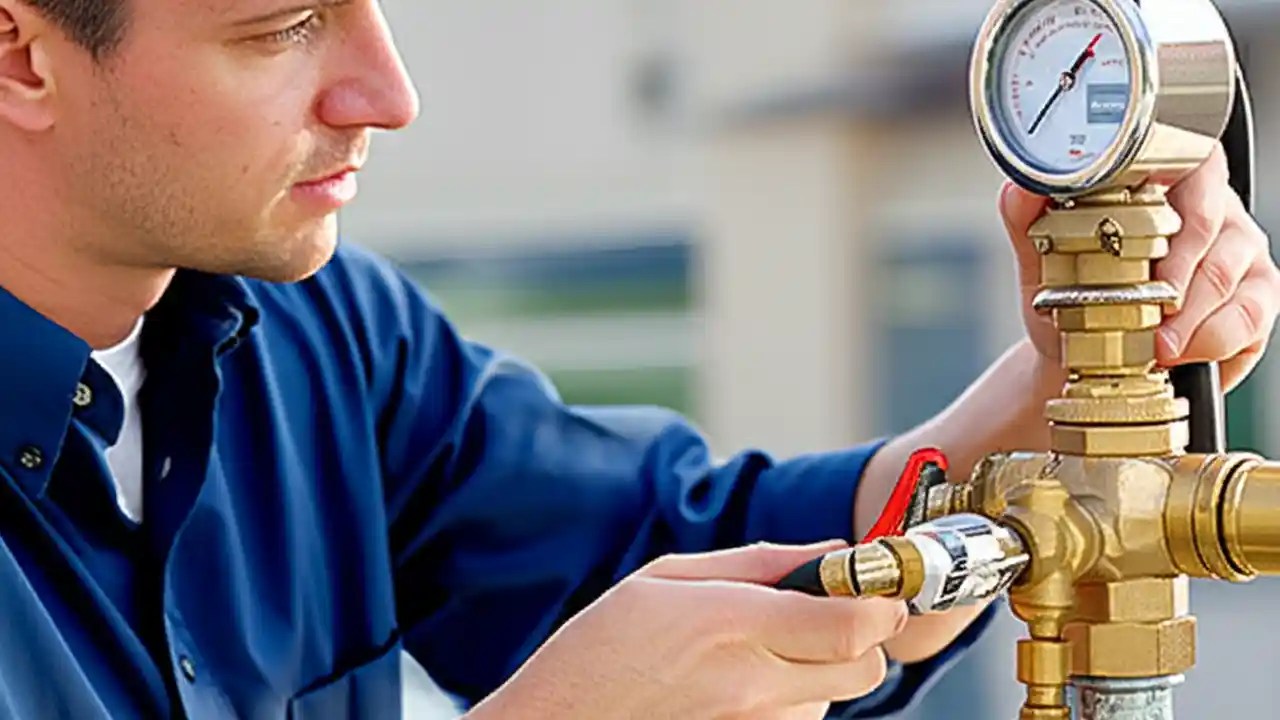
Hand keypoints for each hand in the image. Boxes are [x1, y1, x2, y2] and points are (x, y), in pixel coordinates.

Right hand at [468, 541, 907, 719]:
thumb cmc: (602, 648)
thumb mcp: (666, 577)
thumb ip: (758, 562)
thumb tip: (829, 550)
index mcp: (733, 625)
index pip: (853, 623)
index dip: (881, 602)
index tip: (874, 584)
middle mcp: (754, 686)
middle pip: (865, 668)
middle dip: (862, 636)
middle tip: (828, 614)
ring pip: (836, 698)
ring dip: (821, 669)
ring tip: (760, 652)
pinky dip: (792, 700)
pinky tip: (743, 686)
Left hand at [1002, 144, 1279, 389]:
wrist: (1080, 353)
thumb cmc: (1071, 296)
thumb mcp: (1041, 260)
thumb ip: (1027, 218)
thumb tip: (1018, 187)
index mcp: (1167, 184)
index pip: (1195, 160)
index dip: (1181, 189)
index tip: (1147, 226)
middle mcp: (1213, 212)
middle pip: (1214, 226)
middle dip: (1181, 274)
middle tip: (1149, 310)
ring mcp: (1240, 254)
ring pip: (1233, 276)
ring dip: (1194, 318)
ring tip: (1158, 346)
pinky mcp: (1255, 299)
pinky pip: (1250, 317)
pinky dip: (1213, 342)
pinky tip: (1180, 355)